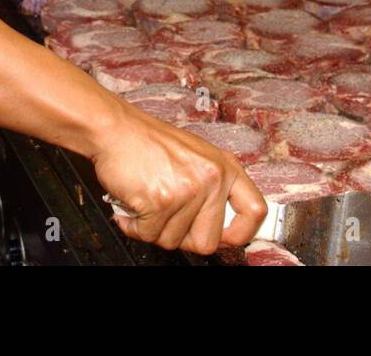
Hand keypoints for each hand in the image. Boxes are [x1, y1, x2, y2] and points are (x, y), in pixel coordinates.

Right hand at [91, 104, 266, 254]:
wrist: (115, 129)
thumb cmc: (149, 142)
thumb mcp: (196, 157)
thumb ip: (212, 188)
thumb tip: (222, 226)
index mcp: (225, 167)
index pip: (255, 211)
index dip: (241, 233)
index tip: (226, 237)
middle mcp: (212, 178)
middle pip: (209, 241)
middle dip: (183, 238)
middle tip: (168, 220)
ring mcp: (188, 190)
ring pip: (174, 241)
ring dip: (154, 229)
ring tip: (147, 202)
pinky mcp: (162, 201)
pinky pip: (149, 235)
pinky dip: (135, 226)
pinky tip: (133, 206)